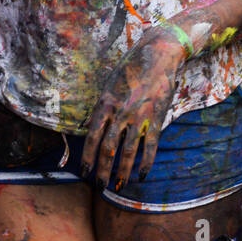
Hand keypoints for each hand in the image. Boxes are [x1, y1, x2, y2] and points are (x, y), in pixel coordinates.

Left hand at [81, 31, 186, 190]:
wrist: (158, 54)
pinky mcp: (156, 117)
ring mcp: (138, 116)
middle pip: (107, 148)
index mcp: (105, 103)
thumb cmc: (132, 68)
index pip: (91, 136)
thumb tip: (93, 127)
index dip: (87, 156)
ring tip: (119, 186)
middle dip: (101, 169)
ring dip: (122, 171)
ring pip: (127, 151)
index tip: (83, 171)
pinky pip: (149, 146)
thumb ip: (103, 107)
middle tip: (99, 185)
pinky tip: (142, 175)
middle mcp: (119, 112)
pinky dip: (146, 163)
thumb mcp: (110, 85)